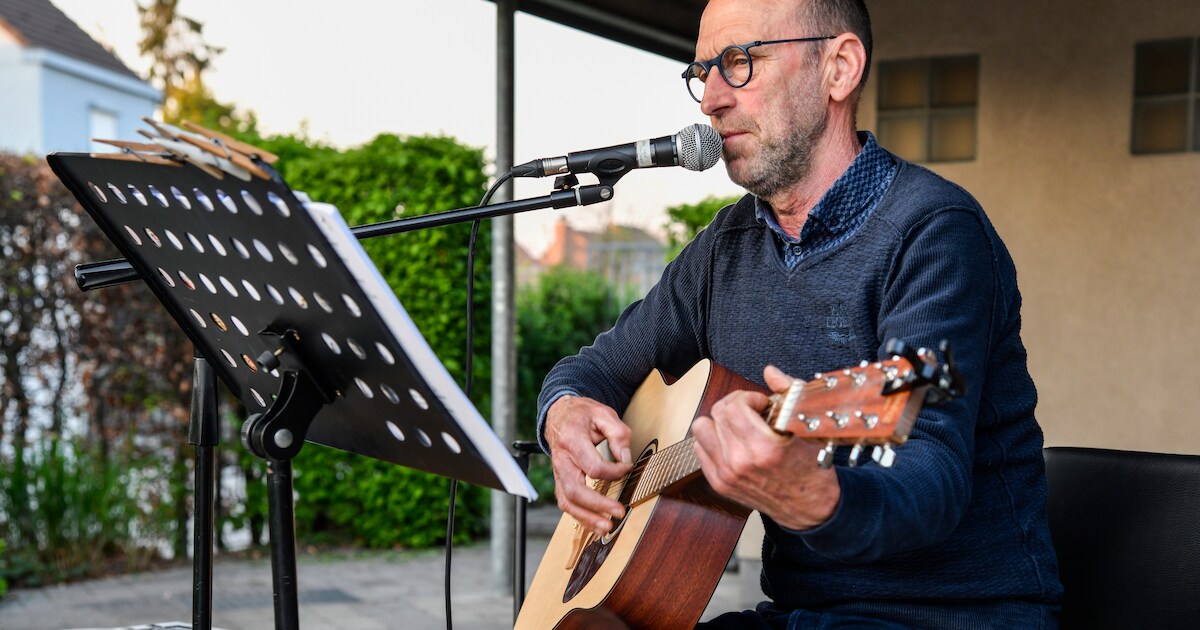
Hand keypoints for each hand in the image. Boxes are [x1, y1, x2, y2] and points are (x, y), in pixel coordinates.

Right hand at [544, 395, 633, 534]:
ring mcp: (558, 472)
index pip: (593, 466)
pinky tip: (596, 524)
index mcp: (571, 440)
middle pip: (575, 490)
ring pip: (567, 501)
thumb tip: (625, 460)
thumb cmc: (582, 415)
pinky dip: (580, 517)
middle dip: (598, 505)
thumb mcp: (604, 414)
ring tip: (606, 527)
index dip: (614, 472)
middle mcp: (561, 459)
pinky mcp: (561, 481)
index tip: (628, 468)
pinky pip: (566, 502)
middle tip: (619, 512)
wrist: (560, 414)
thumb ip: (618, 435)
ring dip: (587, 518)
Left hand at [691, 365, 840, 530]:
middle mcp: (740, 463)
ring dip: (719, 421)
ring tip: (738, 425)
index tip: (761, 403)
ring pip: (701, 429)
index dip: (748, 397)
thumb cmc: (810, 467)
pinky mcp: (719, 483)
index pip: (734, 406)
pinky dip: (713, 440)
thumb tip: (770, 372)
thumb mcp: (806, 428)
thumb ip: (788, 393)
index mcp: (763, 448)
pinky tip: (732, 442)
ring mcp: (726, 475)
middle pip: (717, 413)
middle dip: (735, 404)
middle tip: (751, 411)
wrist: (809, 507)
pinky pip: (700, 449)